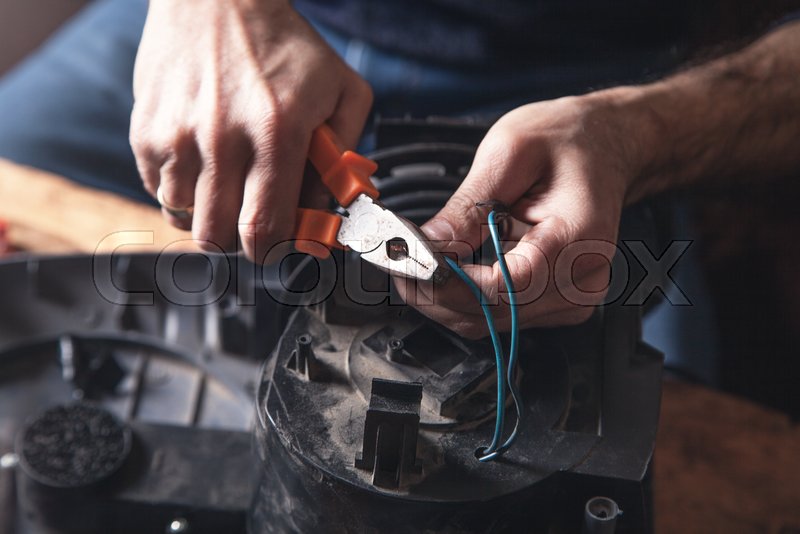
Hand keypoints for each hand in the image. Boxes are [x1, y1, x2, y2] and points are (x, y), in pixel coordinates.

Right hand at [130, 0, 371, 257]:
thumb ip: (344, 158)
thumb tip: (326, 213)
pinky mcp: (145, 132)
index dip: (274, 251)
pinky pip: (158, 193)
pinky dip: (181, 194)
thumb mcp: (343, 93)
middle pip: (218, 237)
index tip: (282, 243)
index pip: (264, 229)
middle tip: (255, 221)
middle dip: (241, 242)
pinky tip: (203, 167)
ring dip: (209, 217)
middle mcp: (221, 138)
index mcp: (276, 131)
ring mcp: (176, 136)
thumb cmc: (286, 46)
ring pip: (184, 221)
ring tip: (228, 189)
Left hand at [395, 91, 644, 337]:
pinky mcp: (558, 301)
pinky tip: (447, 269)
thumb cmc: (566, 139)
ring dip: (444, 298)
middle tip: (396, 258)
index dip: (447, 282)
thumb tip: (426, 244)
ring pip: (490, 322)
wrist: (605, 144)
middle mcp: (581, 279)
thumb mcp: (509, 152)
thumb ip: (468, 205)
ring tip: (416, 259)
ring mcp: (573, 297)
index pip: (503, 287)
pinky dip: (465, 298)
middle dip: (435, 292)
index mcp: (577, 239)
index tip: (408, 261)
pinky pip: (499, 315)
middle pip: (491, 313)